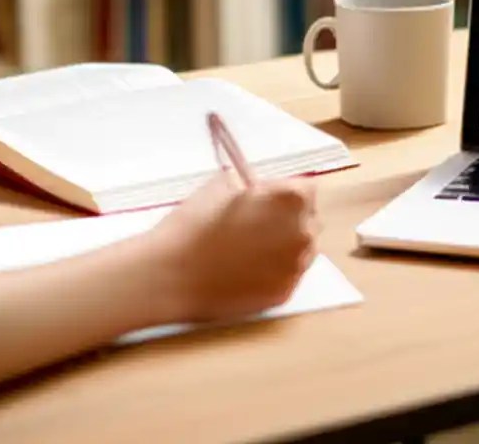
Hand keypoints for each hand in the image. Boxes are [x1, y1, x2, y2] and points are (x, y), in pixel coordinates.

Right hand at [145, 175, 319, 322]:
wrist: (170, 275)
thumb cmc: (192, 225)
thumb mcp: (223, 185)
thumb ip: (255, 185)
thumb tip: (264, 190)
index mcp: (291, 199)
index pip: (307, 190)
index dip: (284, 193)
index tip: (267, 200)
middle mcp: (303, 232)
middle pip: (308, 219)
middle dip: (288, 219)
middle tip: (256, 225)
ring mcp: (296, 266)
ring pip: (301, 250)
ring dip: (284, 246)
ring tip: (248, 249)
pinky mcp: (285, 293)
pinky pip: (288, 275)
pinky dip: (274, 271)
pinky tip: (246, 270)